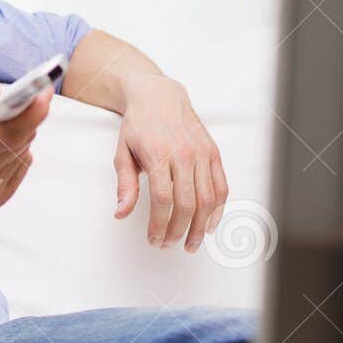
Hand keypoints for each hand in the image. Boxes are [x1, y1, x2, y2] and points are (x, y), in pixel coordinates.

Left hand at [113, 74, 227, 251]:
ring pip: (207, 199)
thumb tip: (120, 214)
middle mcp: (184, 154)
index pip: (163, 200)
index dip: (160, 226)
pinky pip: (221, 186)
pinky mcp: (214, 152)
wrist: (159, 96)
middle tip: (170, 245)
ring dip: (199, 226)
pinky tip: (208, 224)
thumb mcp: (122, 153)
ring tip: (190, 243)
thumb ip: (124, 185)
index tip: (154, 240)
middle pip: (187, 203)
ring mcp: (202, 153)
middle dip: (179, 231)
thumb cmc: (138, 126)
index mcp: (158, 155)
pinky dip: (218, 209)